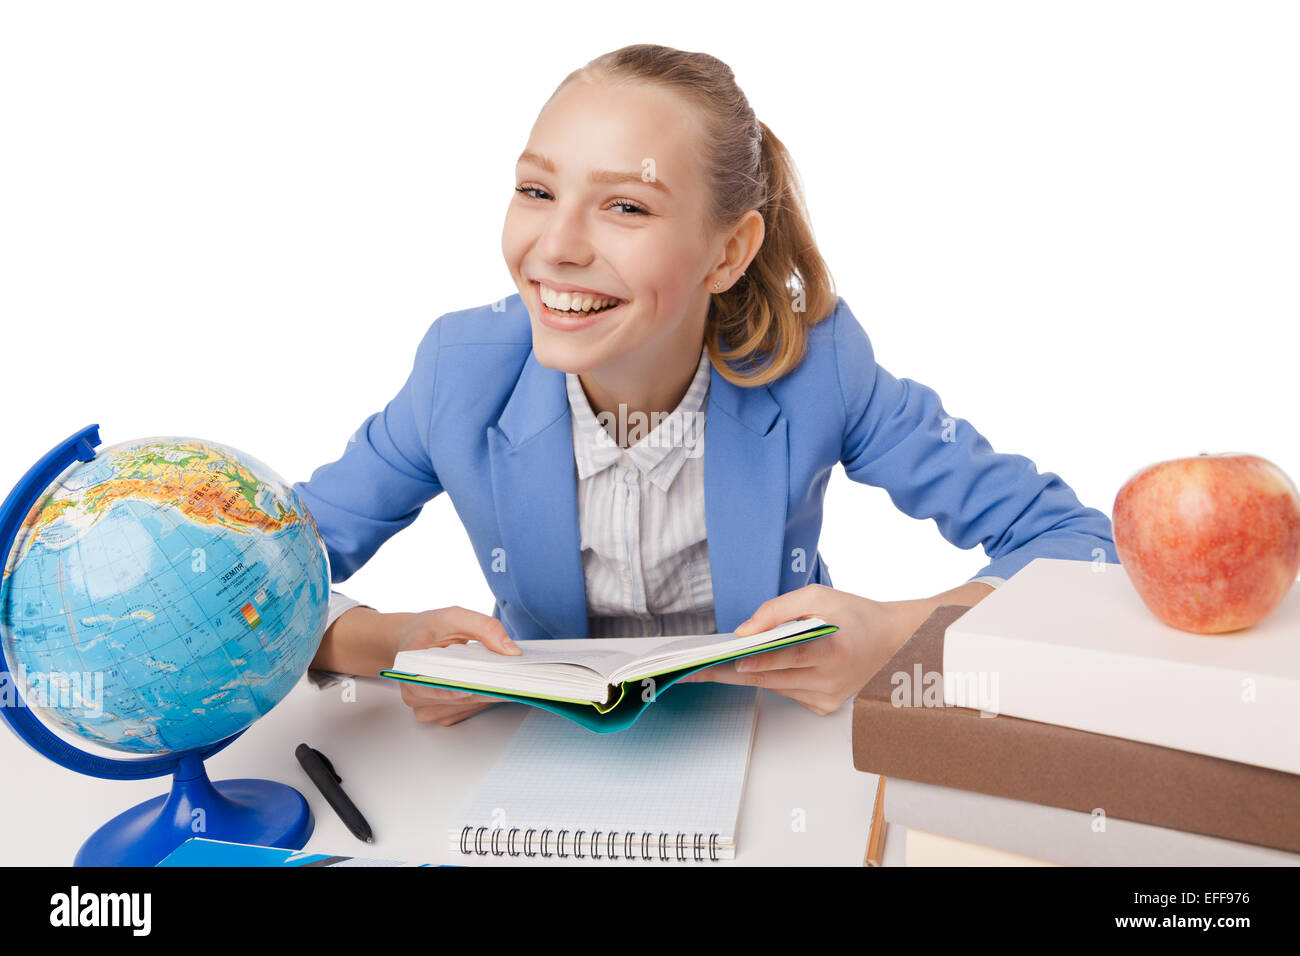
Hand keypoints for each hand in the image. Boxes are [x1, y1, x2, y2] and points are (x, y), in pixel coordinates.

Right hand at [394, 606, 519, 725]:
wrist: (410, 640)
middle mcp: (415, 696)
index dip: (475, 685)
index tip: (501, 682)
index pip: (445, 686)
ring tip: (511, 676)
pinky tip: (495, 683)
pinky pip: (470, 710)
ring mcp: (428, 710)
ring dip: (491, 692)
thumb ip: (483, 628)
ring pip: (470, 706)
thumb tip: (511, 651)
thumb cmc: (427, 629)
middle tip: (521, 677)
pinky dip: (485, 696)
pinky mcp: (441, 715)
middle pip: (464, 698)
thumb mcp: (453, 617)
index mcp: (410, 671)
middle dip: (493, 686)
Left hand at [678, 585, 901, 715]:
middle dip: (732, 672)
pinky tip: (768, 665)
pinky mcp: (825, 707)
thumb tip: (744, 632)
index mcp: (835, 648)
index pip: (790, 656)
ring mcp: (828, 697)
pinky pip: (787, 692)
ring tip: (717, 663)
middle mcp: (831, 679)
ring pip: (775, 686)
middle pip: (772, 677)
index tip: (733, 660)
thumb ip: (778, 611)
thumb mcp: (818, 597)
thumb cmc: (855, 615)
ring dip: (750, 673)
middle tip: (697, 671)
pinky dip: (773, 678)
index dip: (760, 659)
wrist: (891, 641)